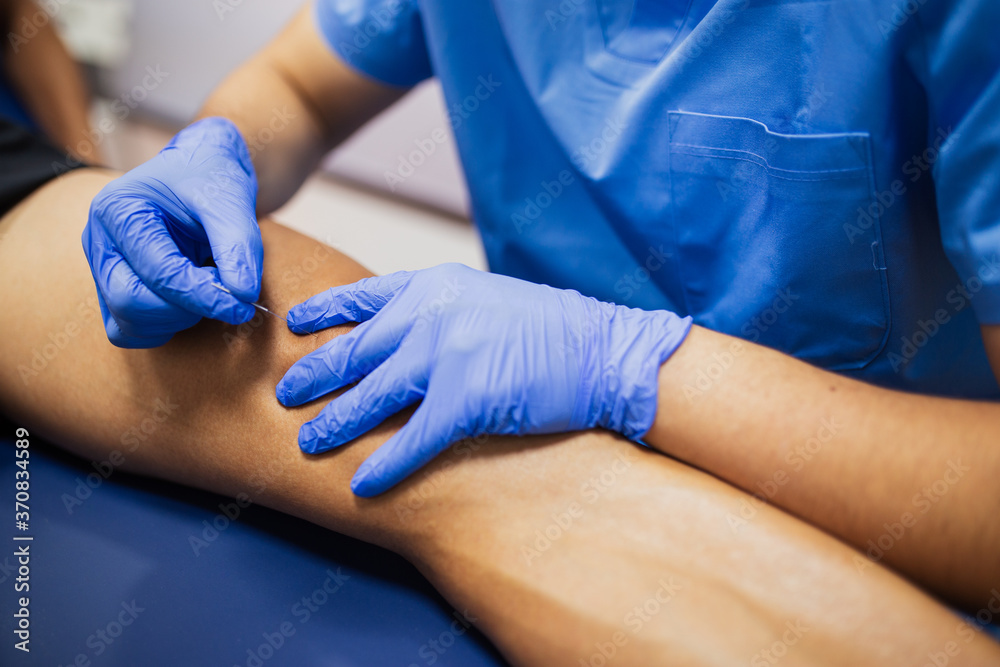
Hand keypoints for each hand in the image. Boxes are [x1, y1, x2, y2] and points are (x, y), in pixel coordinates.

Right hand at [82, 117, 262, 347]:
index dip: (204, 296)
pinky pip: (131, 330)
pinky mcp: (114, 289)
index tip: (243, 305)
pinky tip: (191, 299)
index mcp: (118, 210)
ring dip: (178, 317)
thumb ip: (238, 246)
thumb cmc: (211, 175)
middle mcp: (100, 241)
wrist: (202, 169)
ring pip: (129, 322)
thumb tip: (243, 295)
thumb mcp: (230, 199)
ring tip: (208, 285)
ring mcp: (103, 268)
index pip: (158, 273)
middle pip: (130, 303)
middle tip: (223, 289)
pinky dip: (165, 325)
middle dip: (185, 308)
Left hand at [276, 263, 691, 495]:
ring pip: (372, 395)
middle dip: (314, 375)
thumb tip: (399, 328)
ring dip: (335, 423)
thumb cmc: (548, 326)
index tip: (293, 324)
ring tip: (306, 443)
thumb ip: (437, 307)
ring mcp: (447, 357)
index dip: (323, 313)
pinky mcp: (467, 401)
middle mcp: (431, 316)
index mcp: (434, 287)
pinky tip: (361, 484)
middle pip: (355, 350)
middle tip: (283, 394)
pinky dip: (384, 464)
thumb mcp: (484, 297)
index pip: (362, 298)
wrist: (602, 349)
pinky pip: (413, 439)